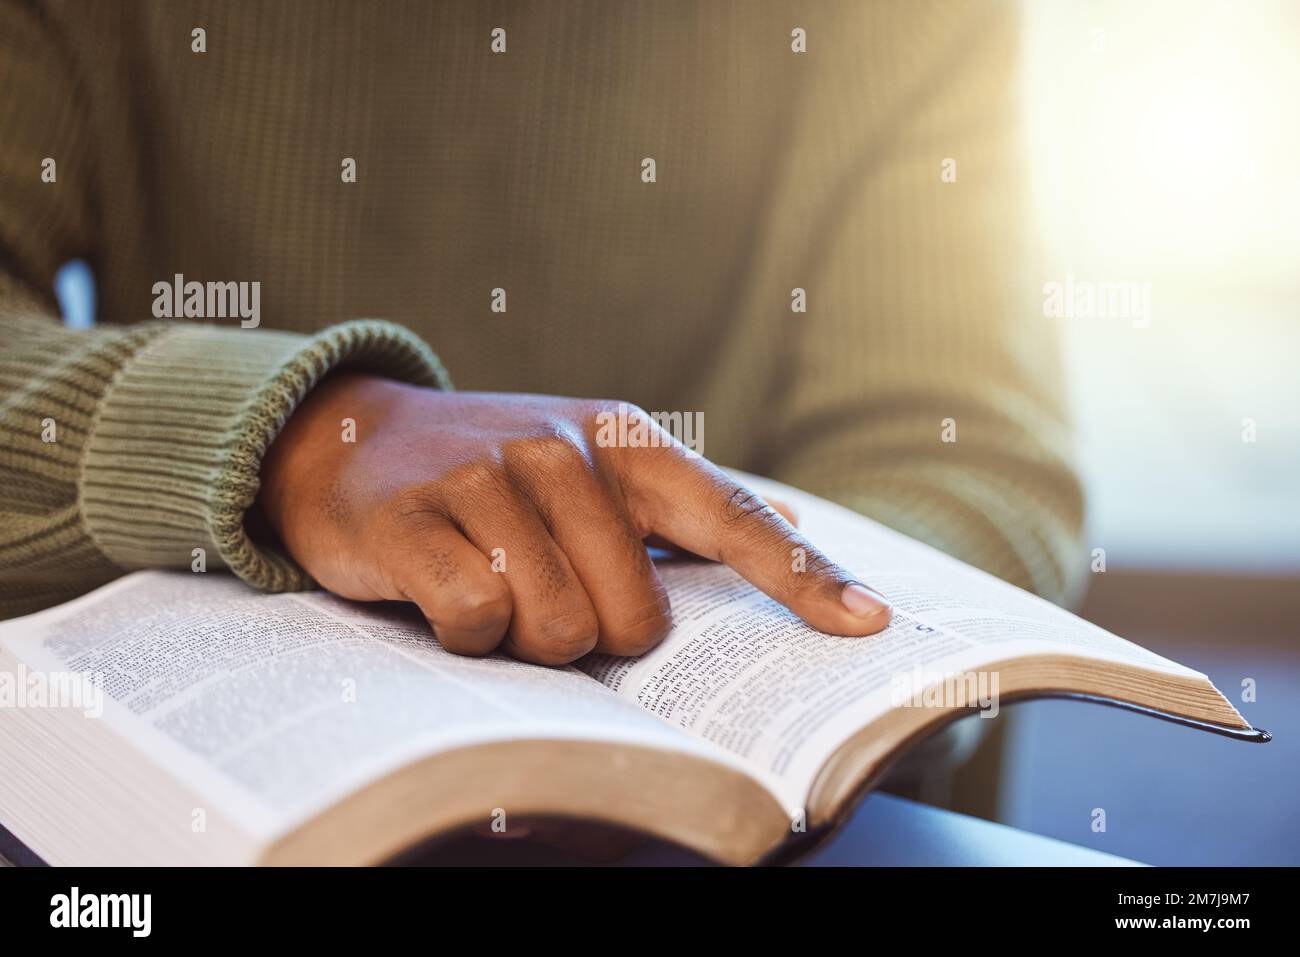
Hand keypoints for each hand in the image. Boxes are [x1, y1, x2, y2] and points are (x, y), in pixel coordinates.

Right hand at [255, 375, 890, 663]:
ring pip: (555, 628)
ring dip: (525, 638)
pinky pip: (476, 621)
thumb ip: (686, 505)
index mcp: (625, 443)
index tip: (872, 623)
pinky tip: (440, 588)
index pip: (731, 520)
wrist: (352, 441)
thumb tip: (790, 527)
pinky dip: (464, 633)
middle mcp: (565, 451)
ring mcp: (487, 478)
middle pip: (632, 618)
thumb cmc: (495, 474)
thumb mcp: (594, 468)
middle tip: (543, 595)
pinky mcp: (414, 516)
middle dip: (592, 635)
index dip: (804, 578)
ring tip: (492, 587)